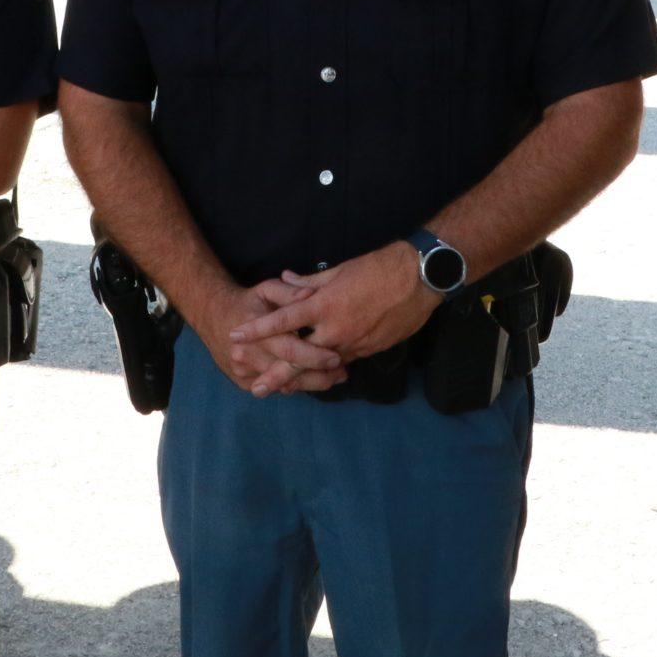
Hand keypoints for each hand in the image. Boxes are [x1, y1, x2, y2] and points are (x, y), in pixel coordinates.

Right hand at [190, 278, 338, 398]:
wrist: (212, 316)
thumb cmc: (248, 301)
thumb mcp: (267, 289)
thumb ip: (290, 292)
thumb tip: (312, 295)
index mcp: (255, 329)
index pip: (289, 349)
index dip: (314, 356)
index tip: (337, 357)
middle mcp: (246, 354)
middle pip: (288, 373)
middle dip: (319, 376)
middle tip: (343, 373)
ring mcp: (242, 371)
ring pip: (282, 385)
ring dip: (311, 384)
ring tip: (334, 378)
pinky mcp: (242, 382)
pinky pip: (273, 389)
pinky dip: (294, 386)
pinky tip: (312, 381)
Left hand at [231, 242, 442, 367]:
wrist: (421, 279)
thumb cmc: (379, 267)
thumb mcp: (340, 271)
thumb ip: (308, 282)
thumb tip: (285, 280)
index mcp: (324, 306)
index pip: (282, 322)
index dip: (256, 330)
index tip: (235, 336)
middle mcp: (335, 330)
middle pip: (298, 359)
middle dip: (275, 375)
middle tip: (255, 388)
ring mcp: (353, 343)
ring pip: (321, 366)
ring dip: (302, 377)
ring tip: (282, 388)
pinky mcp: (370, 350)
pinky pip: (343, 362)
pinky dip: (329, 368)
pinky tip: (319, 375)